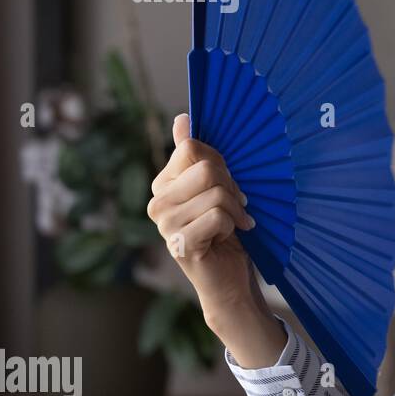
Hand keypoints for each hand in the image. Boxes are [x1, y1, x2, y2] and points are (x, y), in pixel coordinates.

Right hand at [147, 112, 262, 331]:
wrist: (231, 277)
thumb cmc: (227, 230)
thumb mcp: (216, 187)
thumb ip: (197, 156)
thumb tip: (182, 119)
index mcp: (164, 183)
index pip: (192, 149)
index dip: (222, 164)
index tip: (230, 183)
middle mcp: (157, 202)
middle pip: (207, 169)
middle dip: (232, 187)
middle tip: (236, 206)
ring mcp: (164, 224)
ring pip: (216, 194)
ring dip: (235, 210)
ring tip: (234, 224)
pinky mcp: (179, 244)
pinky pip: (217, 217)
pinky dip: (232, 226)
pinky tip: (228, 238)